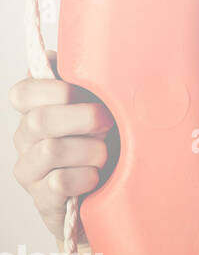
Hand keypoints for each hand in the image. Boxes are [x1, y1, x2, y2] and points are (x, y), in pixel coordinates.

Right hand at [9, 49, 118, 242]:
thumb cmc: (115, 142)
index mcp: (36, 110)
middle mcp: (25, 138)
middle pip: (40, 120)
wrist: (119, 192)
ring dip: (91, 151)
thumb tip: (104, 55)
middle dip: (85, 119)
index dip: (59, 90)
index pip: (23, 91)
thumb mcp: (111, 106)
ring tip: (106, 155)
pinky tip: (97, 179)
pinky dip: (87, 178)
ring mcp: (30, 169)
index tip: (90, 94)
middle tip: (109, 124)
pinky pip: (59, 183)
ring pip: (51, 150)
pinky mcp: (42, 200)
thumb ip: (97, 82)